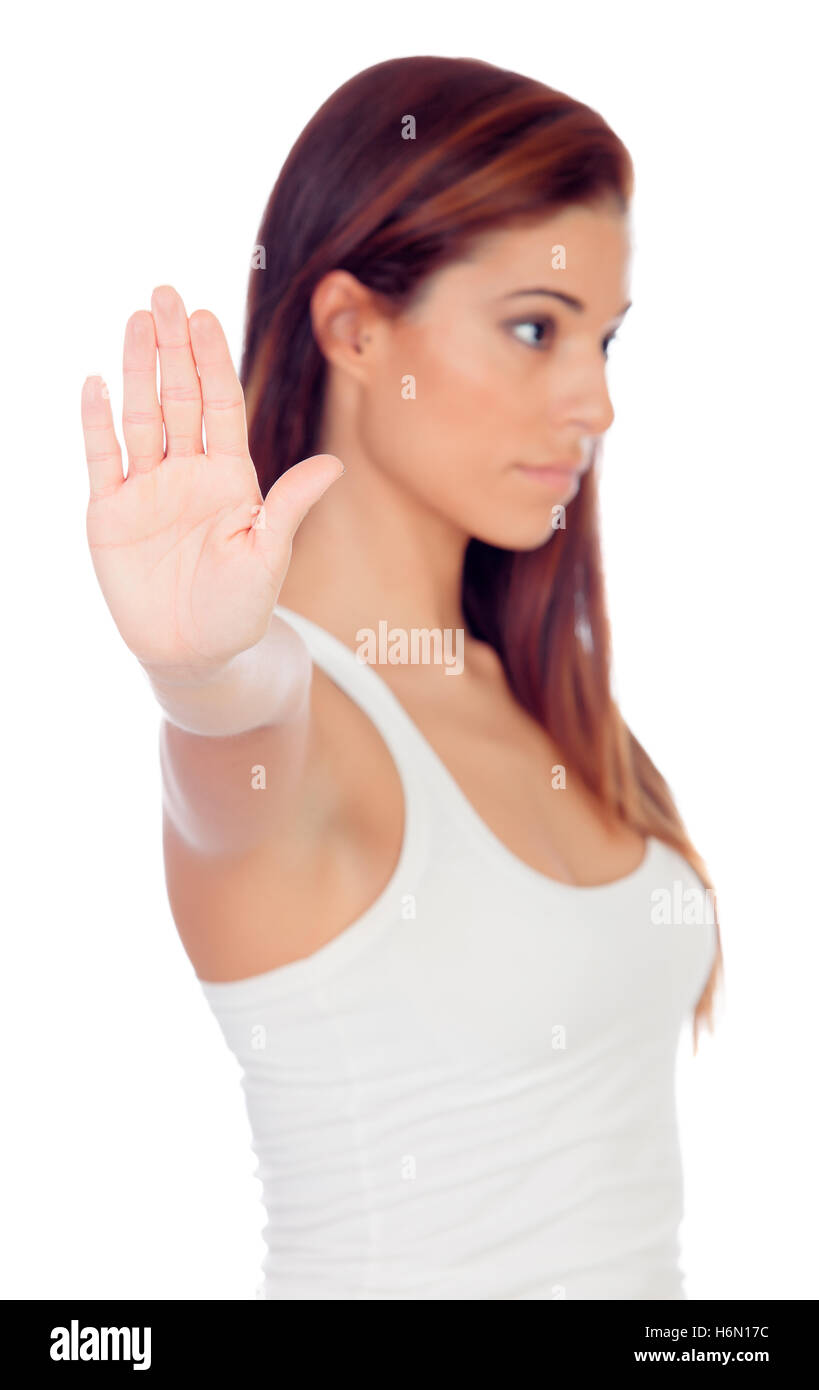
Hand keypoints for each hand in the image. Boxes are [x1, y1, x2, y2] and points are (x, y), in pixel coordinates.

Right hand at [81, 285, 342, 675]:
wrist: (195, 652)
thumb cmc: (240, 607)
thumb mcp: (269, 555)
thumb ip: (290, 506)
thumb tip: (334, 464)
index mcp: (230, 475)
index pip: (221, 404)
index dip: (213, 361)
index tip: (207, 316)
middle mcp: (188, 472)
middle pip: (179, 397)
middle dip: (173, 346)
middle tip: (166, 293)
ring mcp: (147, 489)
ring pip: (140, 416)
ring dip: (136, 369)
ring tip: (135, 320)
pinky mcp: (111, 514)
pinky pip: (103, 458)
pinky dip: (97, 423)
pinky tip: (96, 383)